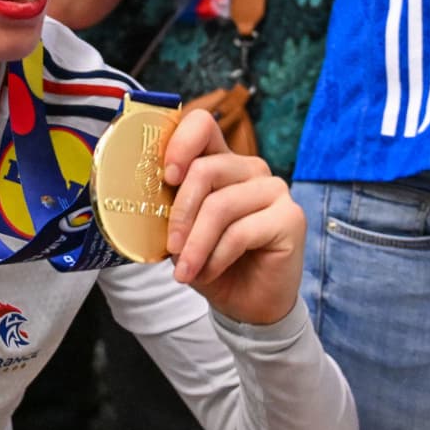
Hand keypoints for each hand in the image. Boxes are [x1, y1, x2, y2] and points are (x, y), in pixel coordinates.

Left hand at [161, 109, 304, 325]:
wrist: (248, 304)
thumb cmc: (212, 263)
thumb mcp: (181, 234)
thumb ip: (169, 209)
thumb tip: (139, 199)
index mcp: (221, 162)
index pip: (202, 124)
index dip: (180, 142)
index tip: (166, 176)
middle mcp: (250, 169)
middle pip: (206, 169)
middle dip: (180, 213)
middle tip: (169, 247)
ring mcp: (274, 190)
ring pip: (220, 205)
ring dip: (195, 244)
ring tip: (185, 271)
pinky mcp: (290, 218)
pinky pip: (240, 232)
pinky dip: (215, 258)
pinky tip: (208, 273)